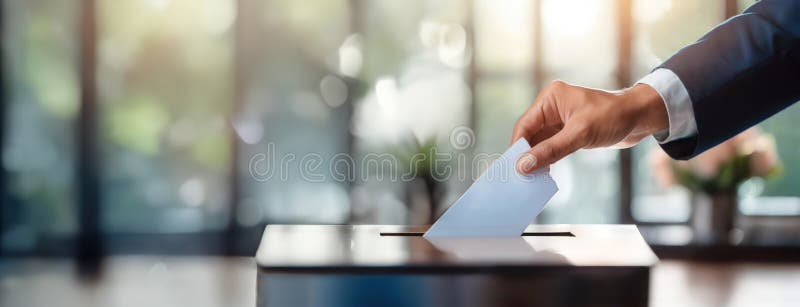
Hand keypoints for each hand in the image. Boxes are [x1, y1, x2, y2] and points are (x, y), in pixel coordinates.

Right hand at [512, 80, 668, 173]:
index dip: (518, 146)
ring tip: (530, 177)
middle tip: (519, 176)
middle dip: (526, 154)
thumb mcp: (580, 134)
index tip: (513, 167)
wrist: (641, 118)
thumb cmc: (613, 117)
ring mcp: (560, 119)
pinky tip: (544, 171)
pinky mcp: (569, 130)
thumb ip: (551, 150)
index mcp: (550, 98)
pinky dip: (547, 158)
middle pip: (530, 134)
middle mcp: (552, 106)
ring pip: (540, 142)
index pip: (525, 124)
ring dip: (536, 158)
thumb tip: (524, 165)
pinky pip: (551, 146)